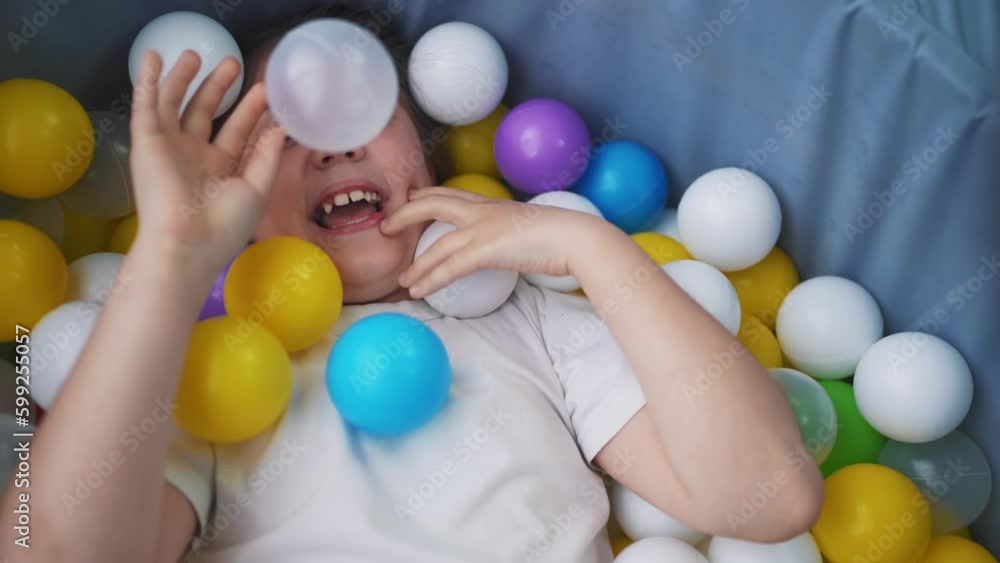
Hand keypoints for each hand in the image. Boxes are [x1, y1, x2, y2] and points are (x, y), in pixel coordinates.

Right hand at [128, 50, 284, 270]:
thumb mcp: (256, 188)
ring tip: (196, 54)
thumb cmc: (224, 224)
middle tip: (234, 64)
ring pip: (175, 104)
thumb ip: (266, 156)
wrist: (187, 243)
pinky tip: (152, 58)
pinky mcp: (147, 142)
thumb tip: (280, 128)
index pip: (237, 132)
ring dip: (184, 79)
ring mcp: (169, 148)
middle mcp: (193, 156)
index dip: (250, 111)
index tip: (265, 91)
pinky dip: (147, 80)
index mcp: (220, 170)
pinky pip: (146, 105)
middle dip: (219, 88)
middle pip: (205, 113)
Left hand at [379, 187, 614, 297]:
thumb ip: (509, 232)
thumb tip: (507, 245)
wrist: (574, 237)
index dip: (425, 195)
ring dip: (415, 264)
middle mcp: (481, 210)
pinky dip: (429, 279)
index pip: (450, 193)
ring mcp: (481, 228)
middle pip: (431, 204)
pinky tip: (417, 290)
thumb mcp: (527, 228)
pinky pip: (448, 267)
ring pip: (435, 245)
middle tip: (386, 227)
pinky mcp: (485, 249)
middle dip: (404, 214)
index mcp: (491, 203)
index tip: (409, 199)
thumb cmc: (560, 235)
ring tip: (401, 279)